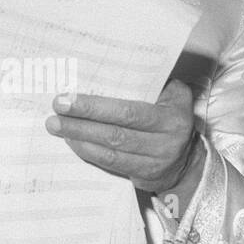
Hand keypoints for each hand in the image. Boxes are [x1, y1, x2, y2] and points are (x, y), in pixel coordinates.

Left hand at [45, 80, 201, 195]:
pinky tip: (72, 141)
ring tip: (56, 126)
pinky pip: (110, 165)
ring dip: (79, 138)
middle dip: (81, 122)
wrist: (188, 162)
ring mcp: (153, 162)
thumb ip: (154, 82)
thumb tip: (114, 66)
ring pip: (109, 152)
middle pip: (115, 134)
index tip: (68, 99)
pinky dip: (88, 153)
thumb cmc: (172, 119)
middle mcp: (164, 142)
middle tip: (55, 111)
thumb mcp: (175, 97)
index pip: (128, 112)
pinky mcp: (142, 177)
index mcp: (170, 118)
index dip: (96, 108)